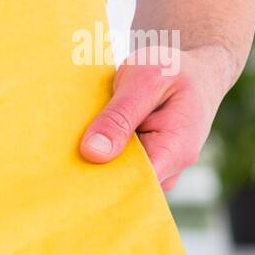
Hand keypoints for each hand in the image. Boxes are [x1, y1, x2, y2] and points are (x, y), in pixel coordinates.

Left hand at [79, 45, 228, 191]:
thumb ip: (120, 116)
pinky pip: (115, 164)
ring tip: (70, 141)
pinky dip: (98, 152)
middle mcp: (168, 168)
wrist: (194, 68)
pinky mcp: (142, 161)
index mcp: (174, 152)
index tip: (69, 175)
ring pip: (114, 174)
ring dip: (92, 160)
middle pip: (119, 184)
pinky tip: (82, 139)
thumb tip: (93, 153)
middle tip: (60, 155)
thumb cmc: (172, 69)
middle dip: (91, 171)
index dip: (99, 183)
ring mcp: (155, 167)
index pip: (132, 185)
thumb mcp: (145, 81)